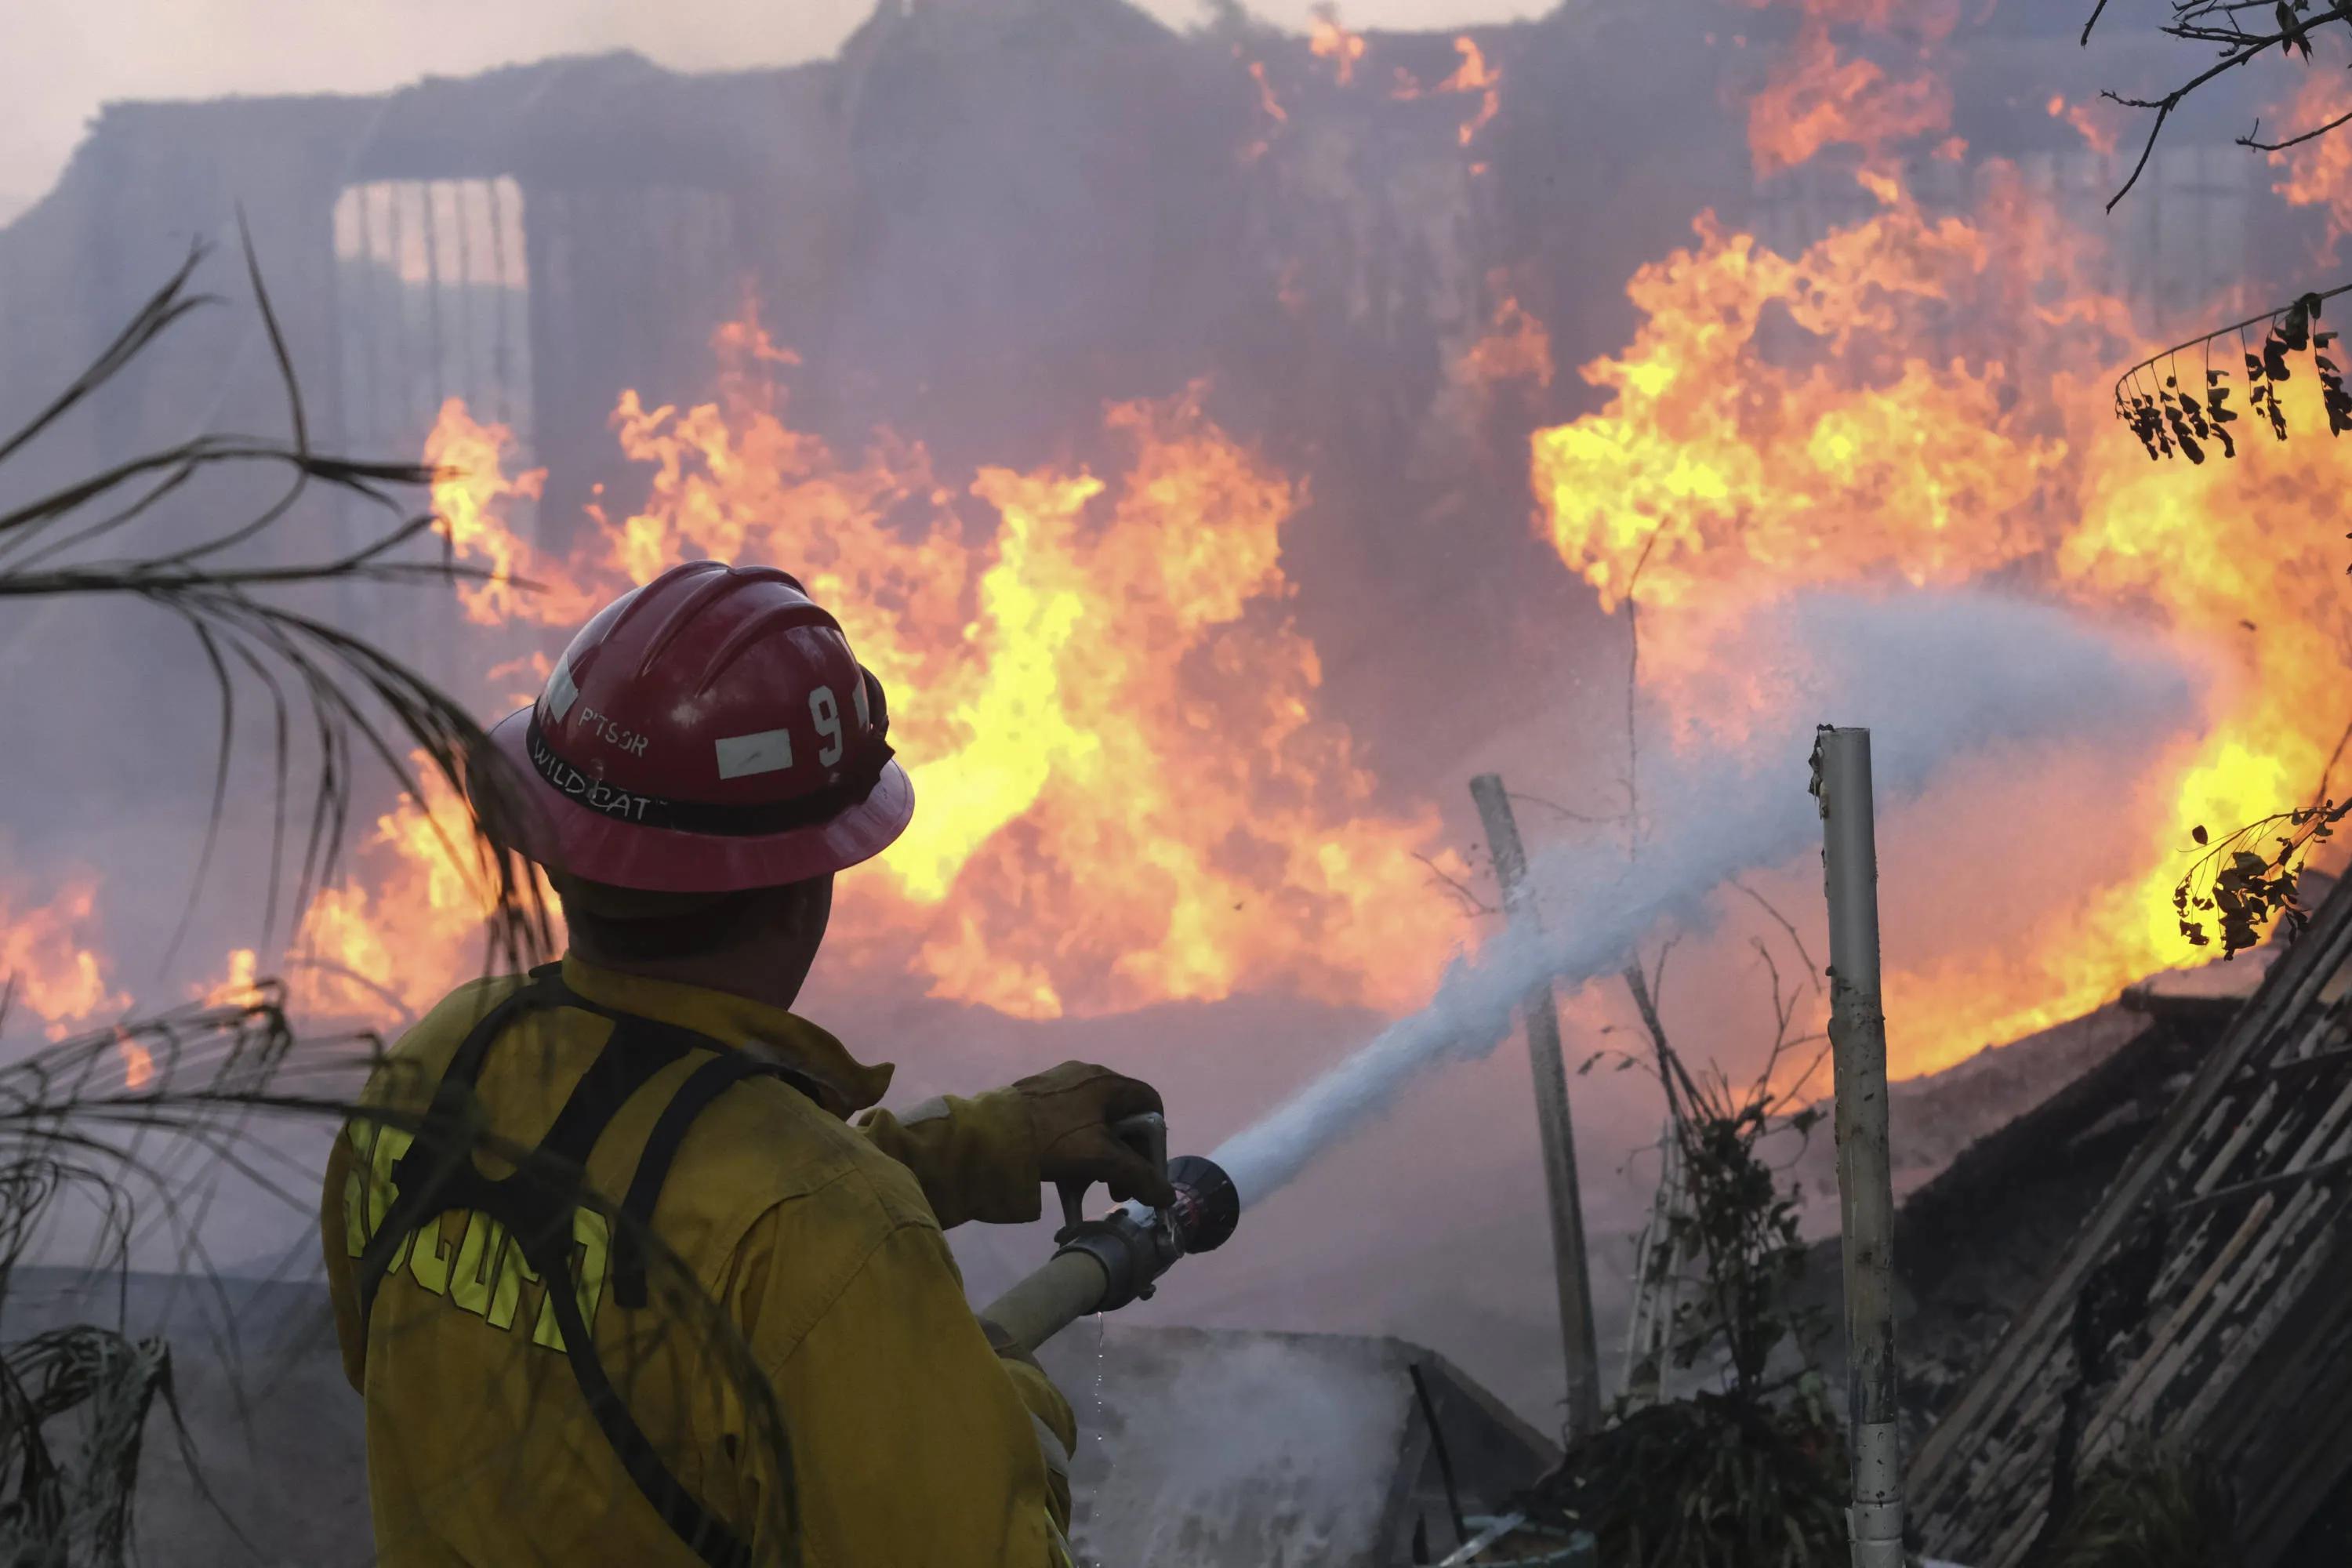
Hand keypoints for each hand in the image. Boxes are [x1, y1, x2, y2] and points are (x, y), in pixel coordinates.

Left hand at [1012, 1061, 1175, 1208]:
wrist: (986, 1135)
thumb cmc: (1052, 1139)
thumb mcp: (1100, 1157)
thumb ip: (1138, 1176)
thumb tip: (1166, 1197)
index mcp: (1106, 1081)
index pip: (1149, 1102)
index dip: (1155, 1139)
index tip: (1147, 1170)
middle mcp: (1086, 1077)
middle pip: (1123, 1118)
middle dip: (1128, 1158)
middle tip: (1119, 1190)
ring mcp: (1060, 1087)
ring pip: (1097, 1125)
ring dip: (1104, 1159)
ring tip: (1097, 1187)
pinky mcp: (1038, 1101)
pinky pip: (1072, 1127)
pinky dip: (1079, 1152)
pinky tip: (1070, 1179)